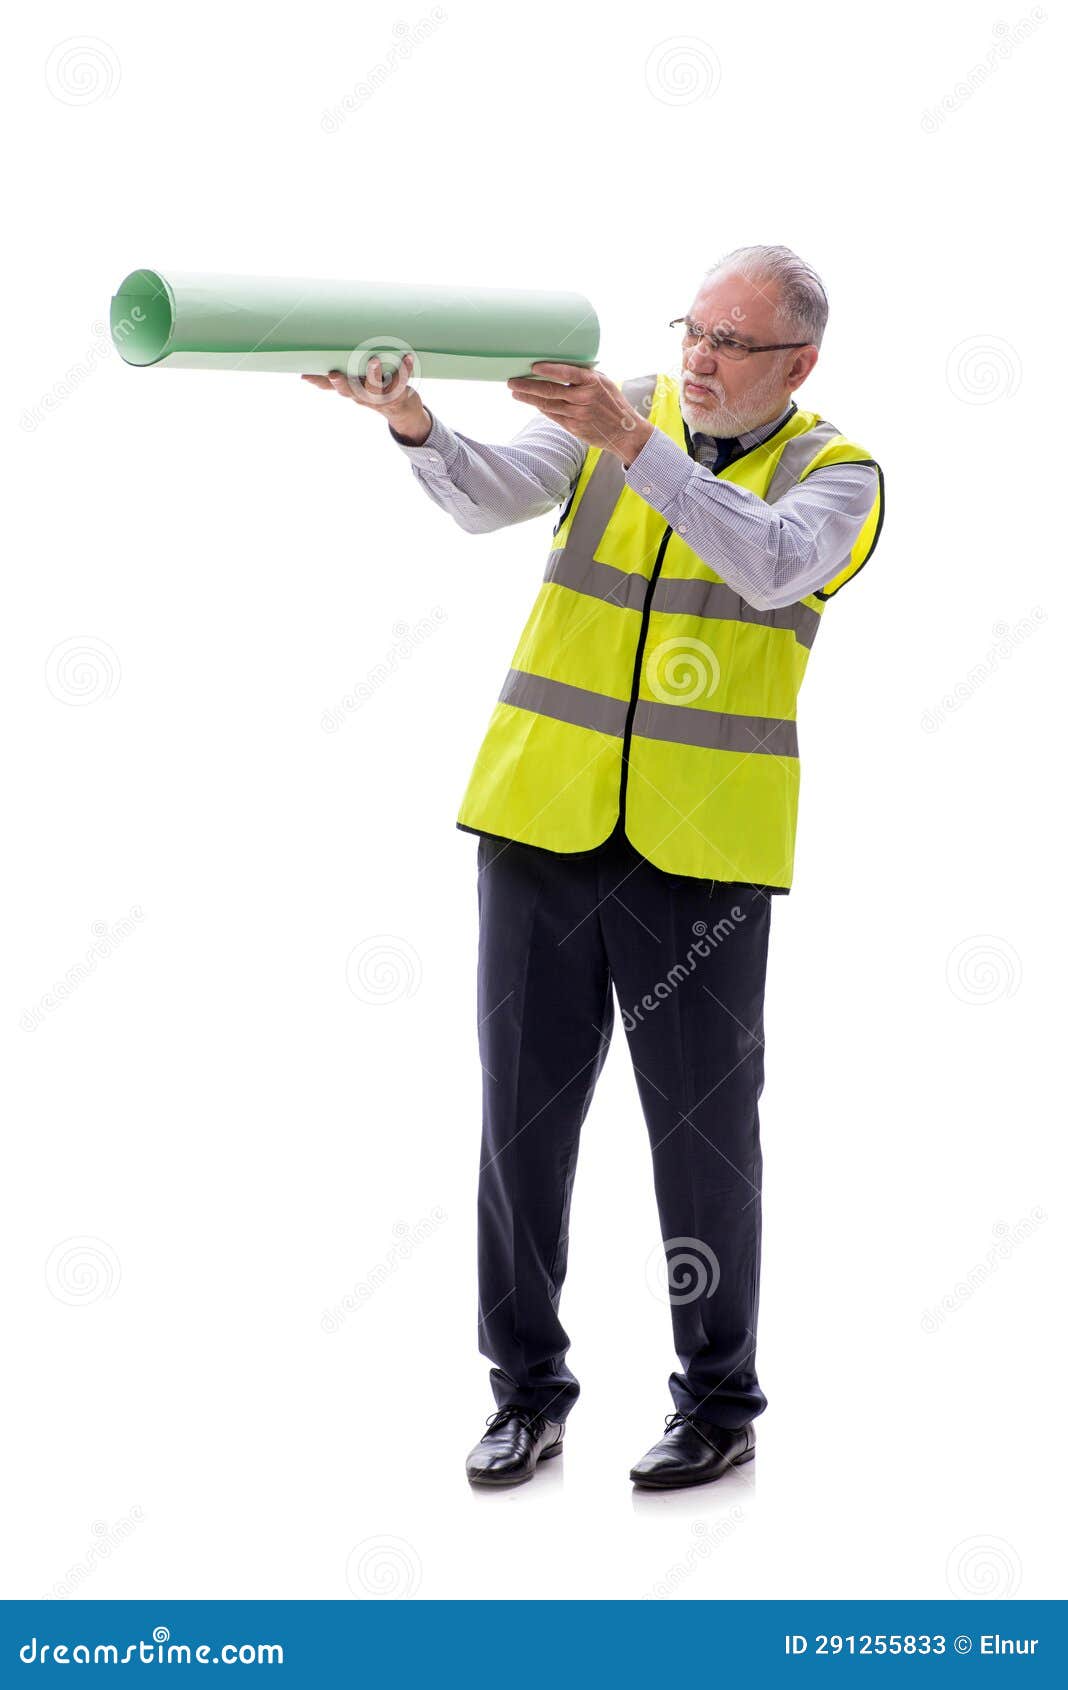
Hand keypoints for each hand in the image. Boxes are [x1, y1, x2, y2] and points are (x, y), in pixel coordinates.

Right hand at [301, 354, 431, 443]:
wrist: (402, 411)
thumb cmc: (373, 391)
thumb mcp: (352, 387)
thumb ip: (331, 381)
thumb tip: (303, 376)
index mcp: (351, 391)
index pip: (331, 387)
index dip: (319, 382)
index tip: (305, 375)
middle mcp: (363, 396)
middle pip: (349, 391)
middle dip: (341, 383)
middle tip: (333, 374)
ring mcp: (380, 398)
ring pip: (374, 388)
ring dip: (373, 375)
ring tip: (373, 360)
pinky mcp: (398, 396)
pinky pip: (401, 382)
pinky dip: (404, 369)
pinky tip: (406, 356)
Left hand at [507, 363, 653, 464]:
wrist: (624, 432)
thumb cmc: (613, 403)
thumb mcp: (604, 382)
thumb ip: (584, 376)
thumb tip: (558, 366)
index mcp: (592, 382)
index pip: (566, 373)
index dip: (548, 370)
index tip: (532, 366)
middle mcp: (584, 398)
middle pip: (550, 390)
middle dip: (527, 386)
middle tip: (511, 381)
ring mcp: (577, 414)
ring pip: (547, 405)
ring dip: (528, 399)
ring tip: (515, 393)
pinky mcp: (573, 427)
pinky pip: (553, 416)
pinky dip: (541, 409)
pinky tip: (532, 403)